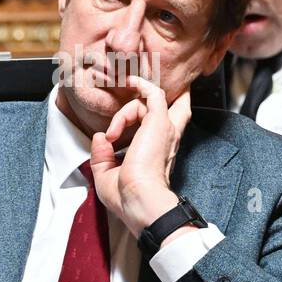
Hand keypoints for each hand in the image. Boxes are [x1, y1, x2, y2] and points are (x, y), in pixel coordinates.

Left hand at [89, 75, 191, 236]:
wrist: (138, 200)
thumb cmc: (126, 197)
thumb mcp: (106, 176)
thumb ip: (102, 155)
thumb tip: (100, 137)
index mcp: (158, 155)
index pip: (166, 131)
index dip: (157, 119)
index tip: (140, 114)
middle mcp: (166, 139)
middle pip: (181, 110)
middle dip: (176, 97)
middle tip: (158, 89)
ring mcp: (164, 129)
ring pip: (153, 101)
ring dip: (128, 109)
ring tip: (114, 131)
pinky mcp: (159, 121)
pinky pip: (152, 93)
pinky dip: (141, 85)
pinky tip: (130, 81)